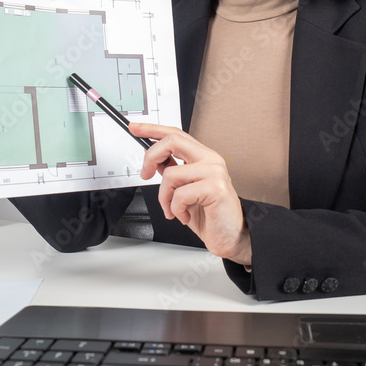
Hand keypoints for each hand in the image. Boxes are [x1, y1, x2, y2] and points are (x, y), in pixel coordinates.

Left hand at [130, 122, 251, 265]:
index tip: (135, 128)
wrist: (230, 237)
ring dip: (164, 197)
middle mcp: (210, 160)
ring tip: (172, 209)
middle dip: (151, 157)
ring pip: (171, 174)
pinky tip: (185, 215)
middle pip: (172, 141)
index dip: (152, 129)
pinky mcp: (216, 188)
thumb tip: (153, 160)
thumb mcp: (184, 190)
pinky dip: (176, 209)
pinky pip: (180, 195)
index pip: (176, 134)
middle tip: (145, 174)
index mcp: (203, 157)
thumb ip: (172, 172)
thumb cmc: (210, 215)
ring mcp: (214, 172)